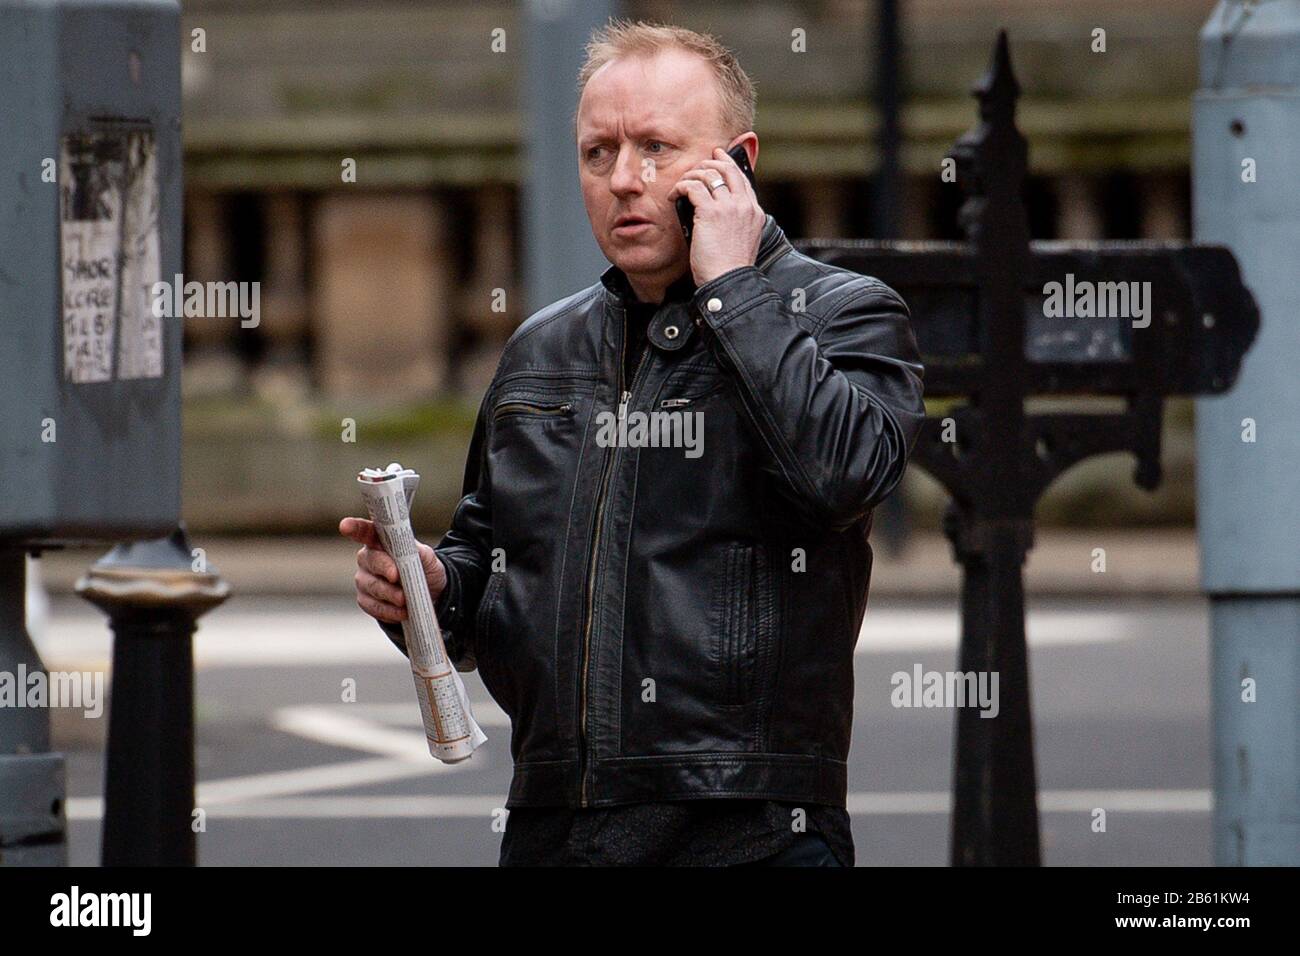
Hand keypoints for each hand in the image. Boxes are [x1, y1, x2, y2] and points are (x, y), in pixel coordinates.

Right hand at [339, 516, 445, 623]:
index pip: (366, 531)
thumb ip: (417, 551)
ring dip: (390, 594)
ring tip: (406, 600)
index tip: (345, 526)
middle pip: (371, 561)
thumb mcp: (427, 557)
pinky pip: (373, 606)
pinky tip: (402, 611)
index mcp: (381, 541)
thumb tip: (409, 551)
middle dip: (385, 569)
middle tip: (397, 577)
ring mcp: (364, 579)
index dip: (355, 528)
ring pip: (372, 586)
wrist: (429, 593)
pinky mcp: (365, 600)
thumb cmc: (424, 569)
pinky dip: (389, 610)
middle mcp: (368, 558)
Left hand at [669, 147, 764, 285]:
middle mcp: (744, 205)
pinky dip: (681, 187)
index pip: (742, 179)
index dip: (729, 164)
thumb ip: (735, 223)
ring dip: (691, 176)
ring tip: (680, 186)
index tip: (718, 156)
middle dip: (709, 163)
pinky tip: (674, 196)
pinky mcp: (711, 211)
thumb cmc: (730, 268)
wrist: (729, 280)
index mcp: (754, 212)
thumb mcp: (741, 241)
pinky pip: (693, 187)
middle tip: (695, 167)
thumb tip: (714, 211)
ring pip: (708, 174)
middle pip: (727, 169)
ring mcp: (729, 206)